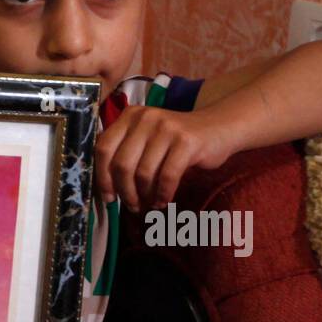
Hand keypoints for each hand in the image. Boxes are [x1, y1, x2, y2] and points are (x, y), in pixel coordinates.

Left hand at [94, 104, 234, 211]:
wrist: (218, 128)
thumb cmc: (178, 141)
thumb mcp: (148, 138)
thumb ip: (127, 151)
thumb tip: (106, 186)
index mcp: (130, 116)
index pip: (103, 148)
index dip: (102, 177)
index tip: (109, 197)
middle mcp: (145, 118)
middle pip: (122, 164)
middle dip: (125, 192)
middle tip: (133, 206)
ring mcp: (166, 128)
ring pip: (144, 173)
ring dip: (145, 196)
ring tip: (150, 204)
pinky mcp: (186, 141)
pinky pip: (167, 177)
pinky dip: (163, 194)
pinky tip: (163, 201)